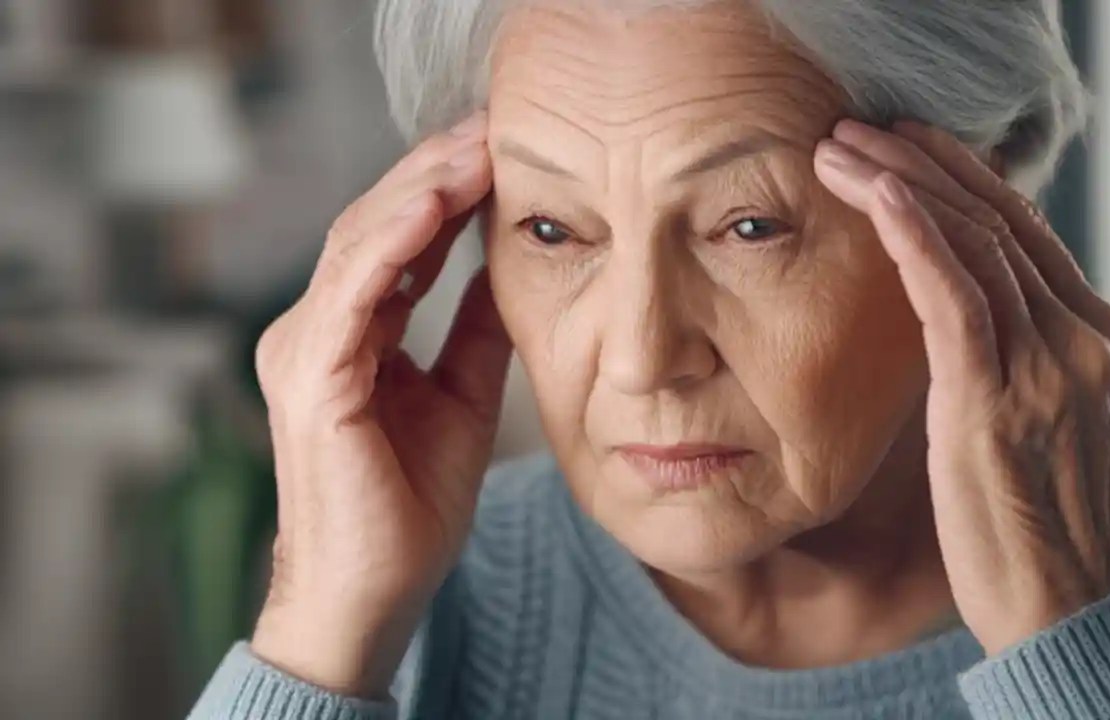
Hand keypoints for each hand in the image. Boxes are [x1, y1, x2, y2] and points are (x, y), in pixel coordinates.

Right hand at [250, 111, 511, 694]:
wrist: (375, 593)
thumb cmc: (409, 506)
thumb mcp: (461, 395)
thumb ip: (473, 329)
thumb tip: (505, 266)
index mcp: (350, 331)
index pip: (398, 238)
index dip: (447, 189)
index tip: (502, 149)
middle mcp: (316, 329)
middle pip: (374, 223)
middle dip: (435, 170)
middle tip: (493, 126)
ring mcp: (305, 350)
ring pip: (358, 242)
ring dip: (418, 189)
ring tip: (474, 146)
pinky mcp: (312, 379)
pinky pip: (350, 294)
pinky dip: (391, 244)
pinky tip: (436, 204)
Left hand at [813, 119, 1109, 655]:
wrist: (1068, 615)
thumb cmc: (1036, 532)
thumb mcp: (1036, 430)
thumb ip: (1009, 366)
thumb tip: (955, 330)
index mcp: (1095, 341)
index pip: (1022, 234)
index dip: (958, 180)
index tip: (903, 148)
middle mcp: (1081, 340)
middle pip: (996, 222)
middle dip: (920, 164)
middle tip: (857, 130)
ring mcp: (1048, 365)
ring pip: (971, 242)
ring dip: (899, 183)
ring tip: (839, 149)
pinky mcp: (997, 397)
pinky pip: (952, 292)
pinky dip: (911, 234)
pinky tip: (873, 192)